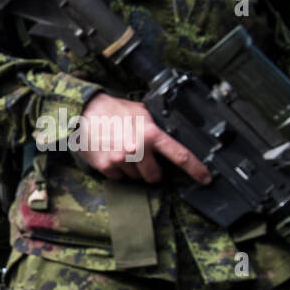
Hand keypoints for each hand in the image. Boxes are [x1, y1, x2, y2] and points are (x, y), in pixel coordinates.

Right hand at [75, 93, 211, 184]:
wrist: (84, 113)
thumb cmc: (113, 110)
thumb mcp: (141, 112)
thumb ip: (156, 127)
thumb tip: (171, 138)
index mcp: (151, 134)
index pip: (180, 156)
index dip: (195, 169)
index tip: (205, 178)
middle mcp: (137, 149)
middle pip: (154, 176)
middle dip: (152, 172)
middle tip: (145, 161)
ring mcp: (120, 160)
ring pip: (135, 177)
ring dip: (133, 170)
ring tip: (123, 153)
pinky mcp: (106, 166)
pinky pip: (119, 177)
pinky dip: (117, 170)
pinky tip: (113, 156)